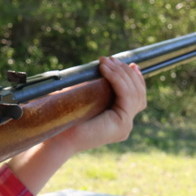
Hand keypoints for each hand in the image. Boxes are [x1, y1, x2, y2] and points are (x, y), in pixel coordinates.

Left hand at [6, 56, 146, 194]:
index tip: (131, 63)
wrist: (57, 137)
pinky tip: (105, 69)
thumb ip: (100, 86)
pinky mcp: (122, 123)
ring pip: (134, 92)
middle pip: (138, 93)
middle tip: (110, 59)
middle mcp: (125, 124)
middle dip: (126, 72)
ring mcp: (125, 125)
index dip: (136, 79)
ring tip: (105, 61)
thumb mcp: (86, 96)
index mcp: (119, 120)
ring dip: (120, 73)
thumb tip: (106, 63)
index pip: (138, 97)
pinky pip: (126, 95)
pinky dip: (117, 79)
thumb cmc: (65, 117)